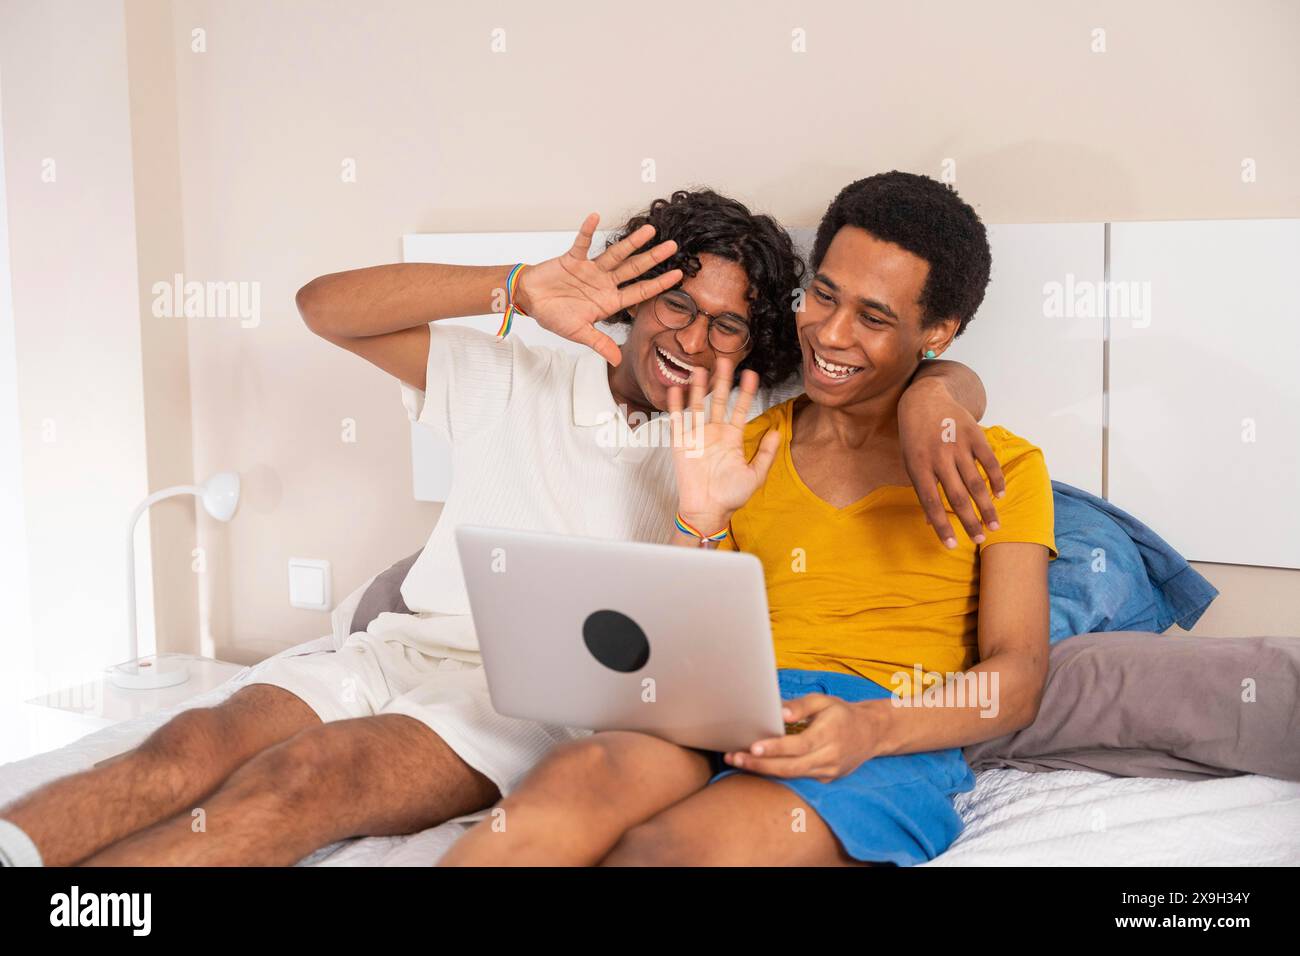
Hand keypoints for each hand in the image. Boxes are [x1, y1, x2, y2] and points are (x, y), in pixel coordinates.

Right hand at [514, 213, 682, 365]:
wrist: (530, 300)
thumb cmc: (554, 316)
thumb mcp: (578, 332)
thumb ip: (598, 343)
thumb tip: (617, 361)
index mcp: (608, 302)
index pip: (639, 292)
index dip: (659, 284)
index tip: (679, 275)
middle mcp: (604, 283)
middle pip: (633, 269)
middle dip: (653, 258)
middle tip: (672, 246)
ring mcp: (591, 270)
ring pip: (615, 254)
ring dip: (631, 242)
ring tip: (649, 230)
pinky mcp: (573, 259)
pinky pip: (582, 243)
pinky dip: (587, 231)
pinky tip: (596, 217)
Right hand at [667, 358, 780, 529]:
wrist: (707, 511)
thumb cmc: (731, 497)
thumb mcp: (756, 475)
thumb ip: (766, 453)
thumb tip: (779, 432)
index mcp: (732, 438)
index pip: (740, 408)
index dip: (746, 392)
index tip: (751, 374)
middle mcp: (714, 433)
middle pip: (718, 400)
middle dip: (722, 381)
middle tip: (726, 360)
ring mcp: (697, 437)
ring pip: (697, 406)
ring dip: (698, 388)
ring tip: (701, 369)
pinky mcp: (681, 443)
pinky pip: (677, 421)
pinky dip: (675, 405)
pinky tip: (675, 389)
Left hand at [724, 694, 888, 781]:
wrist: (872, 734)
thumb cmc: (842, 713)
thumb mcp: (824, 701)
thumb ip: (800, 706)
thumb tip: (778, 712)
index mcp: (829, 735)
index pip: (798, 745)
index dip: (775, 748)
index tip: (753, 747)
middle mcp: (829, 757)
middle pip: (790, 767)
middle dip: (759, 764)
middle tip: (733, 757)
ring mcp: (828, 771)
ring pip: (791, 776)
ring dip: (763, 770)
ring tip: (737, 760)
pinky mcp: (825, 779)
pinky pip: (798, 778)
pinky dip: (776, 772)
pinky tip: (756, 764)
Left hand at [897, 379, 1005, 547]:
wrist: (925, 399)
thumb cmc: (915, 437)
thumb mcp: (910, 461)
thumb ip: (922, 487)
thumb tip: (930, 521)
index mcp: (918, 465)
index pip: (930, 501)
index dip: (941, 525)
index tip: (951, 545)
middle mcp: (939, 456)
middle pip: (957, 495)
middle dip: (969, 521)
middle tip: (979, 539)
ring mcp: (958, 445)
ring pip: (976, 482)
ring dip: (987, 507)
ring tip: (994, 526)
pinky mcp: (975, 434)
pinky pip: (989, 462)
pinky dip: (996, 480)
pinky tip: (1000, 495)